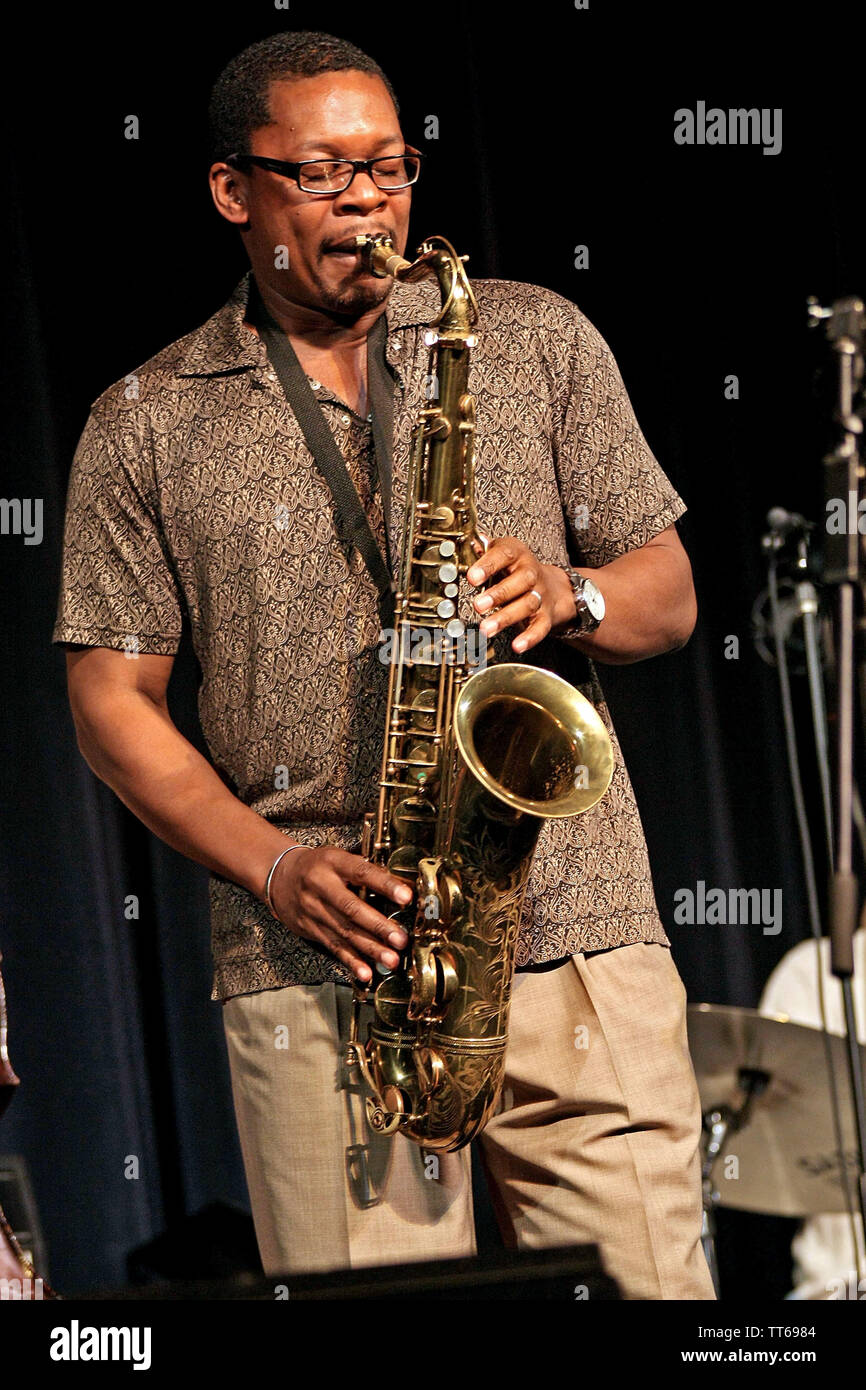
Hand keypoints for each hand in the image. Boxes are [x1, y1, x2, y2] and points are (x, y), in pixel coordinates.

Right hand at [269, 846, 411, 983]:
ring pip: (344, 932)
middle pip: (351, 908)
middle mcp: (320, 886)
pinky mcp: (310, 929)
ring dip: (370, 949)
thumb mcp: (338, 857)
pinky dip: (351, 962)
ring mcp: (313, 910)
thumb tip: (402, 885)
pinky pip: (333, 947)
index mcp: (332, 862)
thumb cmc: (319, 866)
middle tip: (400, 939)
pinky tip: (365, 972)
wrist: (280, 878)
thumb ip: (364, 870)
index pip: (361, 872)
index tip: (406, 896)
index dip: (384, 884)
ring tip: (391, 959)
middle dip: (378, 926)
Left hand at [466, 537, 572, 653]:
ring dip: (506, 617)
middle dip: (499, 594)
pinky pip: (540, 627)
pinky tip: (517, 646)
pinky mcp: (546, 615)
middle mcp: (531, 573)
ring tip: (487, 629)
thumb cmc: (515, 570)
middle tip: (478, 605)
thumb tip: (461, 547)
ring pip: (527, 605)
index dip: (488, 565)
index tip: (472, 577)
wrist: (553, 586)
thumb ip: (481, 555)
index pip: (505, 554)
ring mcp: (540, 594)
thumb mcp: (500, 556)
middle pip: (521, 581)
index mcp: (517, 554)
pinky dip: (530, 637)